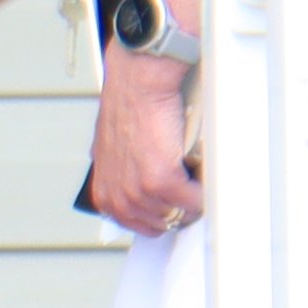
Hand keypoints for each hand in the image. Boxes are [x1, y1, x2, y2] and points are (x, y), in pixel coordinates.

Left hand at [87, 49, 205, 238]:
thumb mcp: (114, 150)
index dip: (157, 215)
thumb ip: (124, 174)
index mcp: (104, 193)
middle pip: (158, 223)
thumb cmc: (128, 106)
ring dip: (191, 200)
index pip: (134, 224)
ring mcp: (138, 191)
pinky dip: (202, 191)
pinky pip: (192, 200)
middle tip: (189, 193)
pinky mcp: (160, 180)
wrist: (137, 83)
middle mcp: (118, 197)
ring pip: (177, 213)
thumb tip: (140, 183)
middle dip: (175, 209)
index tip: (171, 208)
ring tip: (197, 181)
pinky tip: (202, 177)